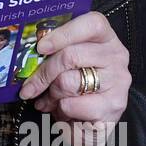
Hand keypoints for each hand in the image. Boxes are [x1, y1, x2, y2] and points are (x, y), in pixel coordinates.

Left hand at [18, 11, 129, 145]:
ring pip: (67, 82)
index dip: (63, 34)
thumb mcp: (67, 62)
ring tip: (50, 100)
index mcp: (105, 37)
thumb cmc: (77, 84)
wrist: (94, 121)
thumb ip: (53, 52)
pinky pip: (72, 105)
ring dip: (51, 94)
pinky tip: (63, 111)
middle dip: (43, 74)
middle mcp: (116, 56)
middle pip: (70, 56)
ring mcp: (117, 81)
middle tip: (30, 86)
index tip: (40, 47)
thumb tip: (28, 54)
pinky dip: (60, 110)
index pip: (91, 24)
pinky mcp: (113, 106)